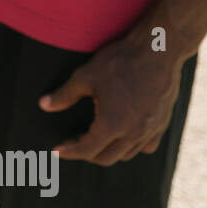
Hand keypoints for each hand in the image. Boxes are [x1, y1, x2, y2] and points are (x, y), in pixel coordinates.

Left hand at [38, 30, 189, 165]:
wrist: (159, 50)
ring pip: (127, 154)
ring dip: (108, 151)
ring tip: (95, 137)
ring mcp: (151, 129)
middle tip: (73, 141)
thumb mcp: (86, 76)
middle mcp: (133, 133)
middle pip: (106, 158)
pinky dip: (132, 146)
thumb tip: (44, 105)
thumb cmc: (121, 61)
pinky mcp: (163, 122)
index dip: (69, 152)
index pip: (86, 150)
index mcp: (112, 124)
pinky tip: (123, 134)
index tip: (57, 150)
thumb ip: (64, 95)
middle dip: (86, 153)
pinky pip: (146, 146)